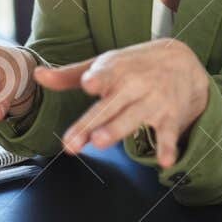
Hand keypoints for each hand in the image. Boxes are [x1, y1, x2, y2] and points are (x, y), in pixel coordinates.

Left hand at [36, 38, 208, 167]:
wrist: (183, 60)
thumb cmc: (135, 66)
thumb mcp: (105, 65)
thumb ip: (70, 75)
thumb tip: (38, 75)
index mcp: (115, 70)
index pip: (104, 74)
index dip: (97, 78)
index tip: (89, 83)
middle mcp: (133, 85)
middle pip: (110, 106)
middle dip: (93, 122)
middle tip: (75, 141)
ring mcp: (152, 100)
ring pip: (133, 117)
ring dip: (118, 129)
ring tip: (101, 141)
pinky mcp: (169, 116)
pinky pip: (167, 133)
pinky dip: (167, 147)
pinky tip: (164, 161)